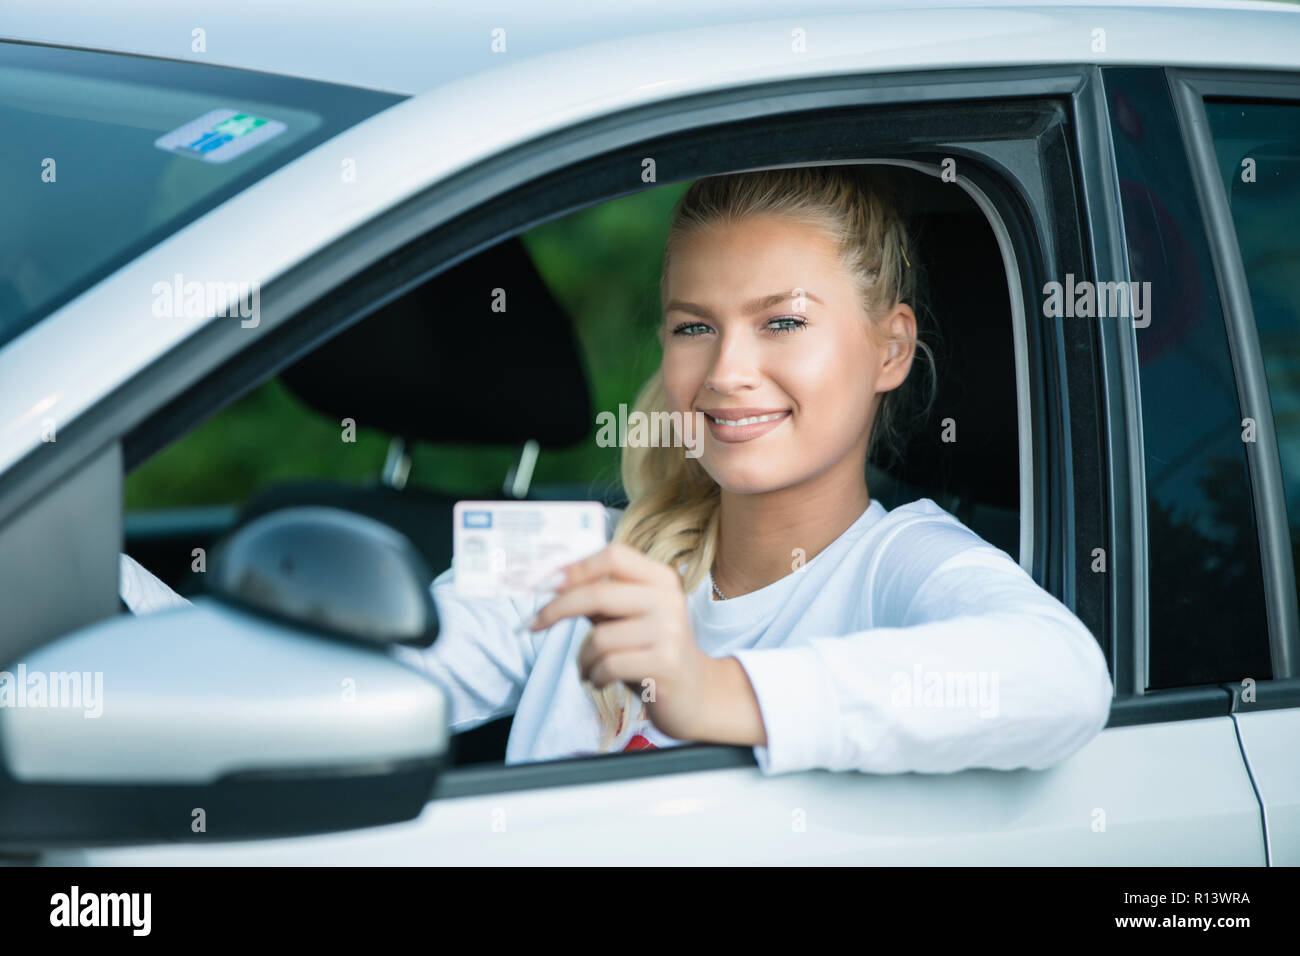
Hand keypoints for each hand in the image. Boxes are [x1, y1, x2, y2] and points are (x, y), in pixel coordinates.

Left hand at [528, 542, 714, 741]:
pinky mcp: (665, 663)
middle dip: (557, 609)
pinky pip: (608, 665)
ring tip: (590, 668)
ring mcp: (670, 630)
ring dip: (583, 658)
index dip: (576, 567)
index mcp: (660, 578)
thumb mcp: (628, 617)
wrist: (695, 694)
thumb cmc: (651, 651)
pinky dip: (594, 676)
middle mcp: (668, 599)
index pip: (613, 556)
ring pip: (599, 637)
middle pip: (598, 593)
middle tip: (532, 624)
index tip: (546, 583)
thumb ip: (599, 598)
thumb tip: (552, 581)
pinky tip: (602, 681)